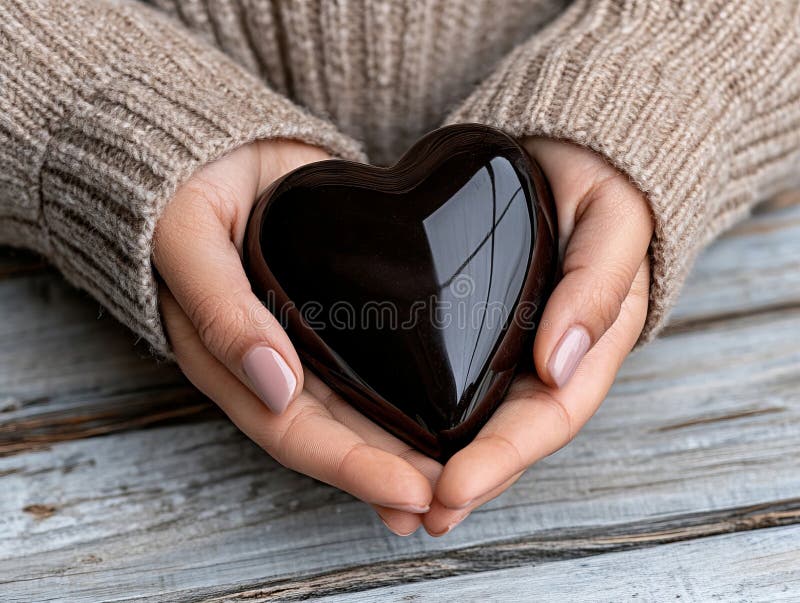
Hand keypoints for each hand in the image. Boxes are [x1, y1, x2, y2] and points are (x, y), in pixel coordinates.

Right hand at [154, 140, 439, 535]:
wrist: (222, 146)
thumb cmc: (190, 190)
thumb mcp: (190, 239)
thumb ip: (222, 309)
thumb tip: (277, 386)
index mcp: (229, 360)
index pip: (293, 432)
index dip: (350, 467)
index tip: (410, 492)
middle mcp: (273, 364)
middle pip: (335, 436)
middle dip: (390, 475)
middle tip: (449, 502)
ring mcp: (310, 341)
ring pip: (362, 410)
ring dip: (407, 451)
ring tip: (461, 481)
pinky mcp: (343, 313)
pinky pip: (381, 364)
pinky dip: (412, 397)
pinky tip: (453, 417)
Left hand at [423, 137, 652, 534]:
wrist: (565, 152)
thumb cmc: (598, 184)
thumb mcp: (612, 221)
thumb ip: (596, 285)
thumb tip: (560, 362)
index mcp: (589, 344)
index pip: (547, 416)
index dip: (503, 458)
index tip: (455, 488)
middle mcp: (547, 358)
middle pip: (508, 434)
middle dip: (466, 481)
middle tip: (418, 516)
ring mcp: (510, 348)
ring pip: (476, 418)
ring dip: (440, 464)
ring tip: (396, 501)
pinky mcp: (475, 330)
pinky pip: (449, 380)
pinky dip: (423, 415)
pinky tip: (388, 437)